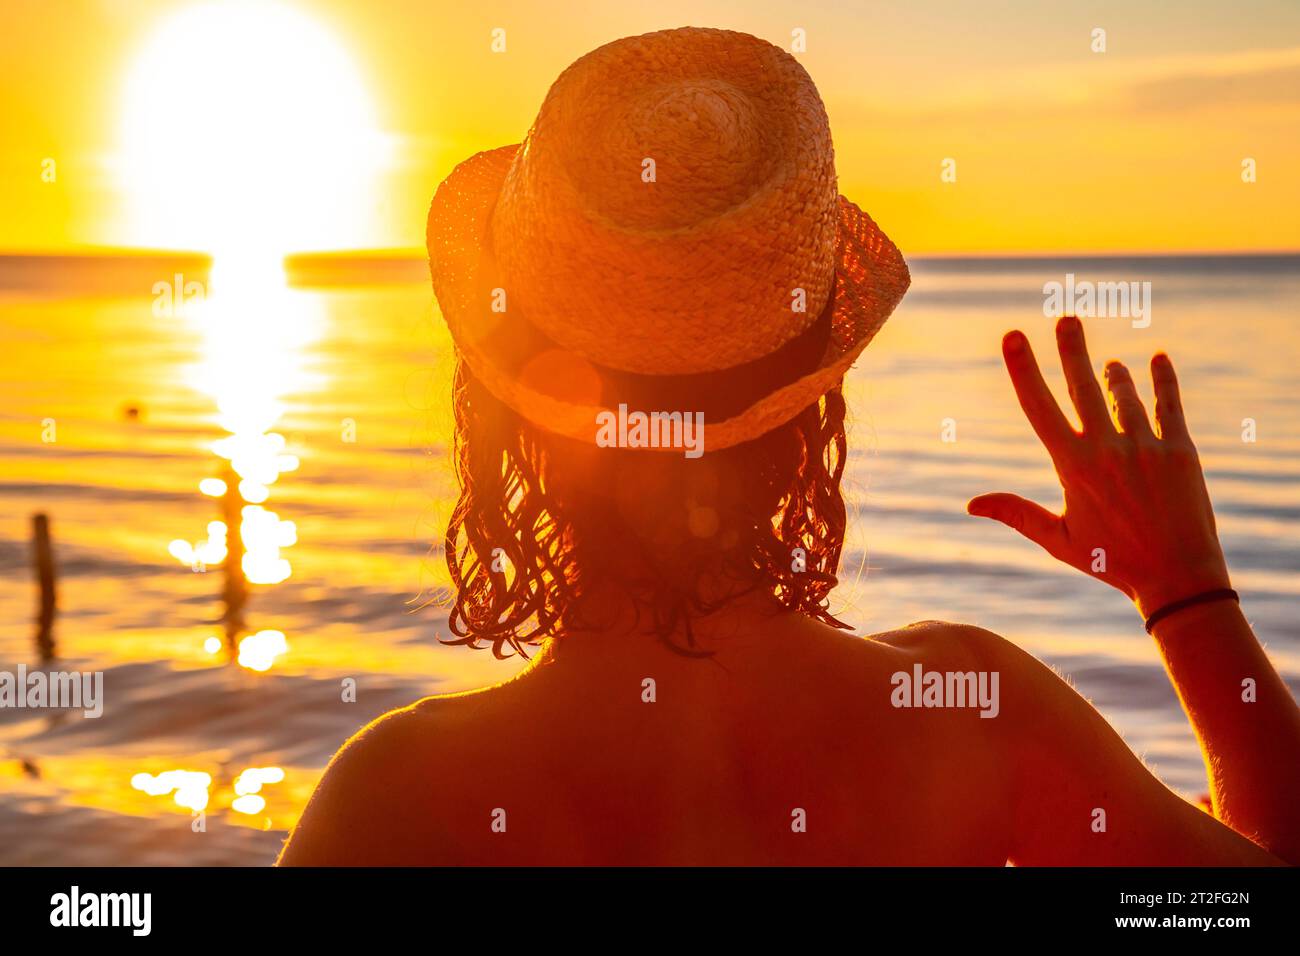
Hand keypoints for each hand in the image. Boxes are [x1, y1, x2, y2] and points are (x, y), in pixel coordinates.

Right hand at [967, 315, 1230, 619]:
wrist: (1178, 579)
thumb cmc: (1112, 562)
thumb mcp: (1058, 540)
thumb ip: (1016, 513)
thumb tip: (971, 503)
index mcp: (1073, 467)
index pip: (1040, 407)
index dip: (1023, 368)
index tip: (1013, 336)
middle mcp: (1108, 449)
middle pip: (1084, 386)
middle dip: (1072, 349)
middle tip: (1066, 318)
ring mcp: (1147, 446)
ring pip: (1126, 394)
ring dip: (1115, 376)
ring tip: (1107, 367)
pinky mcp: (1181, 450)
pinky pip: (1170, 404)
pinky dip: (1162, 380)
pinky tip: (1156, 359)